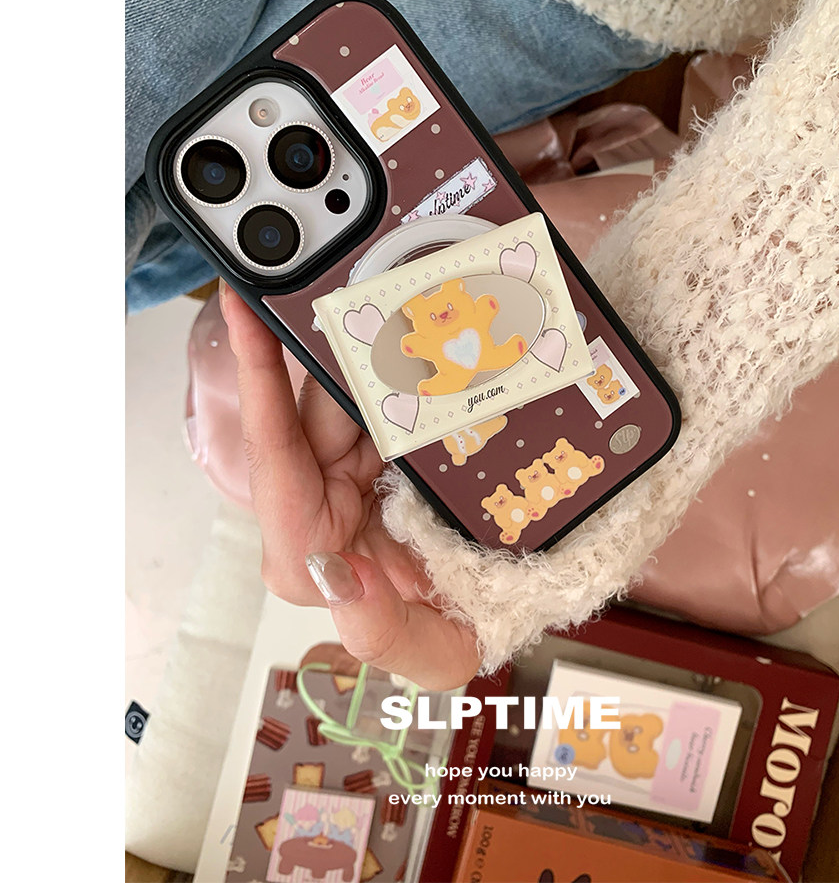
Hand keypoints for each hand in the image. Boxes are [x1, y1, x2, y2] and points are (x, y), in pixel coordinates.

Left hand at [218, 280, 480, 689]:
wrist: (507, 607)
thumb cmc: (454, 636)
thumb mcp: (431, 653)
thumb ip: (378, 629)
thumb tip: (330, 570)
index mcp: (312, 545)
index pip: (276, 458)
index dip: (260, 382)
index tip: (248, 312)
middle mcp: (323, 501)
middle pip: (315, 408)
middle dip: (321, 343)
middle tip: (332, 268)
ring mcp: (356, 472)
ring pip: (354, 394)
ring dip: (368, 346)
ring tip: (388, 288)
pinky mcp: (387, 454)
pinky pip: (389, 400)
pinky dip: (400, 367)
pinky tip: (416, 330)